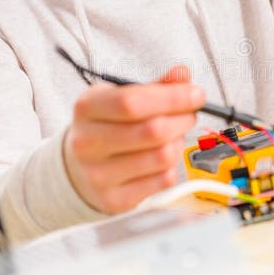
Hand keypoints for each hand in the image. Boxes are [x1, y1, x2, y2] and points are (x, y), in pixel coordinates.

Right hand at [63, 65, 202, 213]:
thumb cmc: (106, 127)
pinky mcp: (115, 200)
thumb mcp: (119, 98)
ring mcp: (99, 175)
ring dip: (179, 143)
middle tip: (189, 115)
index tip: (196, 94)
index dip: (172, 97)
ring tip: (173, 137)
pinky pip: (163, 180)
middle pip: (153, 130)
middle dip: (183, 119)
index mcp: (87, 109)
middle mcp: (87, 143)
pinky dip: (172, 167)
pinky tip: (161, 159)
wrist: (77, 168)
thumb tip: (182, 75)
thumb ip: (153, 87)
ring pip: (163, 156)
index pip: (132, 101)